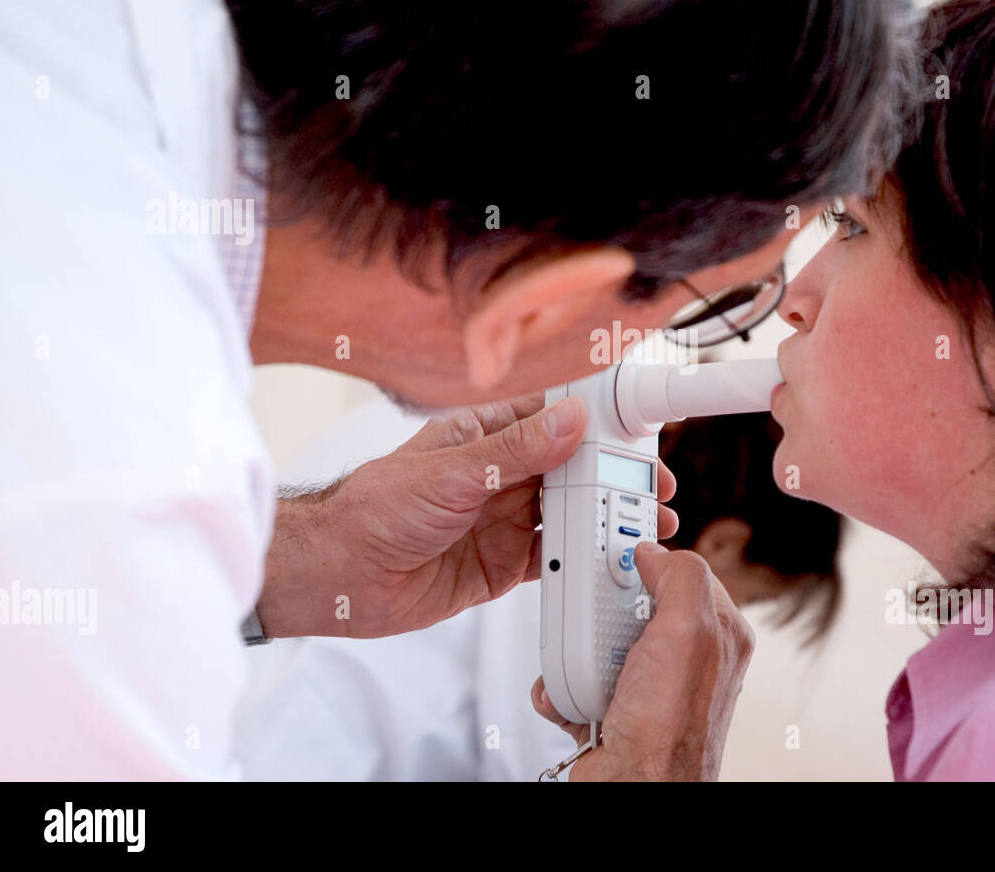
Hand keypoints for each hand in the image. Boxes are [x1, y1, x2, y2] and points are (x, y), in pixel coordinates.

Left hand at [256, 393, 678, 638]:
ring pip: (570, 514)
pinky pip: (554, 558)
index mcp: (487, 435)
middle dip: (615, 478)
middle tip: (653, 488)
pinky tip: (608, 560)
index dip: (600, 423)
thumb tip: (573, 420)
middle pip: (573, 469)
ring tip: (645, 526)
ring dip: (606, 520)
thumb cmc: (375, 507)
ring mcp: (504, 520)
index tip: (639, 428)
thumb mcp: (453, 473)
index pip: (555, 418)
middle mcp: (501, 475)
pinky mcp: (503, 564)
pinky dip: (582, 560)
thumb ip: (517, 451)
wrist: (340, 576)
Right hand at [530, 541, 755, 780]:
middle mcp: (688, 660)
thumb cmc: (667, 729)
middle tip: (593, 619)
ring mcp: (651, 687)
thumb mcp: (688, 631)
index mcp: (718, 634)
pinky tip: (568, 695)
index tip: (617, 559)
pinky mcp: (617, 709)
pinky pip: (580, 679)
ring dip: (576, 651)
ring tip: (579, 666)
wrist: (632, 790)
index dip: (648, 564)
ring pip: (601, 640)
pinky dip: (563, 685)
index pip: (683, 574)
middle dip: (603, 611)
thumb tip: (656, 552)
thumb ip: (681, 577)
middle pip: (634, 604)